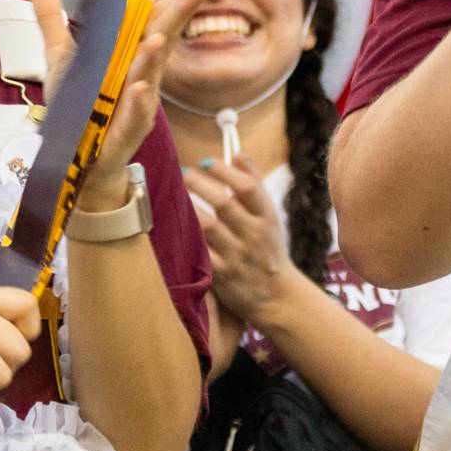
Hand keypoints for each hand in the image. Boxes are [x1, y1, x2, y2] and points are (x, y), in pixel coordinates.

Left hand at [29, 0, 209, 199]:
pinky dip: (138, 102)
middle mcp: (142, 77)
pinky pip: (135, 115)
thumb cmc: (78, 105)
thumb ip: (53, 19)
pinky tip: (141, 88)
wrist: (74, 158)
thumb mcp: (61, 57)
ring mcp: (138, 104)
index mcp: (131, 58)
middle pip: (163, 41)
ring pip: (150, 76)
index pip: (158, 24)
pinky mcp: (126, 131)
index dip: (178, 4)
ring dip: (153, 58)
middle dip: (181, 16)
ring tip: (157, 36)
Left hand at [190, 157, 304, 326]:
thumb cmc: (268, 249)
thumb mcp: (269, 216)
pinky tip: (175, 223)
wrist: (276, 297)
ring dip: (189, 207)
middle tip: (182, 172)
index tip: (206, 161)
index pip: (248, 188)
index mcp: (268, 218)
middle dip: (199, 184)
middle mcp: (255, 235)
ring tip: (174, 193)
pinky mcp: (222, 276)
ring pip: (208, 227)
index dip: (225, 171)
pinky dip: (187, 237)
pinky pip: (200, 252)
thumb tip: (237, 154)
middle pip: (224, 204)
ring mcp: (238, 257)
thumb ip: (254, 184)